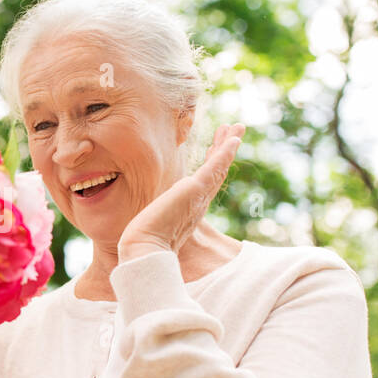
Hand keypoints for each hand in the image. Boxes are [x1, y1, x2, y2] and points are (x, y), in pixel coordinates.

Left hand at [117, 123, 244, 262]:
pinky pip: (215, 167)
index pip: (206, 182)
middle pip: (218, 171)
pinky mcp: (196, 190)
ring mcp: (199, 196)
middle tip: (233, 131)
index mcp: (190, 210)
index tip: (214, 147)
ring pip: (219, 166)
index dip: (213, 163)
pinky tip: (232, 139)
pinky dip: (225, 153)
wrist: (146, 250)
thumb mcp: (152, 225)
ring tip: (237, 127)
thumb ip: (155, 221)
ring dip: (228, 145)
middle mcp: (199, 203)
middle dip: (224, 150)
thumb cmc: (145, 244)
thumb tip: (140, 227)